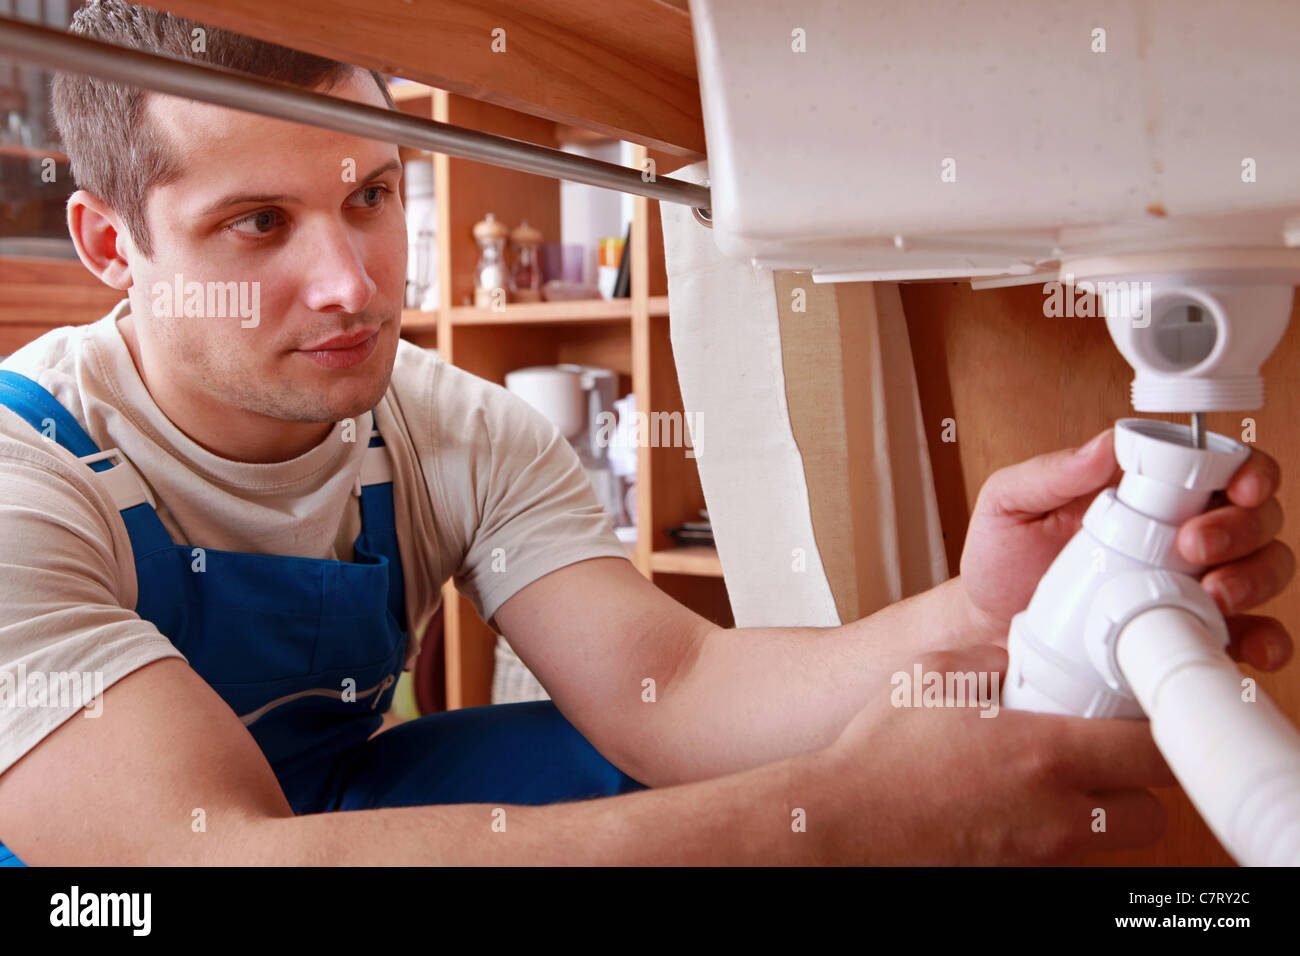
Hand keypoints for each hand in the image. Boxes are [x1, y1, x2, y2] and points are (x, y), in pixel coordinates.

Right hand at [817, 643, 1171, 863]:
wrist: (846, 823)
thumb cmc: (881, 755)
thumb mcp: (934, 675)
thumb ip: (991, 660)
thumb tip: (1016, 660)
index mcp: (1046, 757)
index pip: (1153, 753)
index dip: (1157, 731)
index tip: (1138, 714)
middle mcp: (1058, 817)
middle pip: (1151, 814)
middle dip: (1135, 784)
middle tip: (1102, 753)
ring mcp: (1040, 856)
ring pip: (1108, 839)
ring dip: (1095, 811)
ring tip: (1048, 781)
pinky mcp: (1019, 876)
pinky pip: (1062, 854)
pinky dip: (1052, 831)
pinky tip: (1012, 804)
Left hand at [959, 428, 1294, 670]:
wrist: (986, 630)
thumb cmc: (1000, 563)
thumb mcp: (1009, 505)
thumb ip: (1051, 473)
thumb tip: (1105, 445)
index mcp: (1146, 492)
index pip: (1218, 465)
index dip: (1245, 469)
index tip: (1236, 485)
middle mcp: (1181, 533)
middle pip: (1255, 516)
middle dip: (1242, 528)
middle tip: (1195, 546)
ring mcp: (1191, 584)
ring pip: (1266, 568)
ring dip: (1255, 578)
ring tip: (1212, 595)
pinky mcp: (1192, 632)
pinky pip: (1252, 635)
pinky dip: (1264, 640)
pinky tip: (1248, 647)